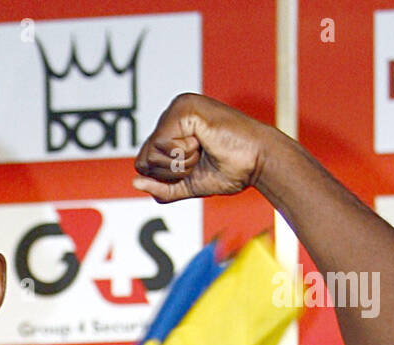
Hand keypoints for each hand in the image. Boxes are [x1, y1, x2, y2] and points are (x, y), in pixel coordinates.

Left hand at [132, 94, 271, 202]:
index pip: (145, 162)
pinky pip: (161, 145)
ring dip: (179, 164)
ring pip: (150, 154)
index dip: (167, 177)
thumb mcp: (188, 185)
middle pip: (143, 160)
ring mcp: (178, 107)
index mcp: (173, 128)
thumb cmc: (231, 170)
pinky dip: (182, 154)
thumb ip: (161, 187)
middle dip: (171, 172)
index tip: (197, 166)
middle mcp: (173, 113)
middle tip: (201, 159)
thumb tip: (134, 182)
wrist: (259, 163)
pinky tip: (203, 143)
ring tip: (204, 149)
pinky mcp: (183, 108)